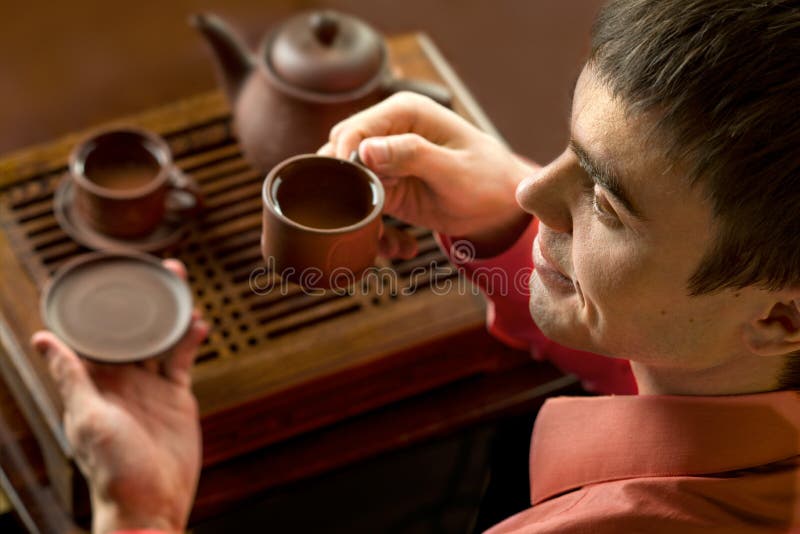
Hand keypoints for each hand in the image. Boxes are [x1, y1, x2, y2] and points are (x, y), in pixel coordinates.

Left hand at [31, 259, 207, 533]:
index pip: (95, 334)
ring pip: (161, 339)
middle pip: (133, 330)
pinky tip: (200, 323)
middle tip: (160, 269)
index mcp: (95, 381)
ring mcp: (150, 386)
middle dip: (145, 300)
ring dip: (171, 313)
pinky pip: (182, 359)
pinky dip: (190, 340)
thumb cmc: (112, 468)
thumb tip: (42, 340)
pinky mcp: (176, 395)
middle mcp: (122, 379)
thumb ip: (71, 377)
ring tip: (182, 285)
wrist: (152, 500)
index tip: (107, 274)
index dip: (102, 306)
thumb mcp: (88, 418)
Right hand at [319, 92, 533, 257]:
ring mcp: (385, 160)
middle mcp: (389, 132)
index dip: (345, 159)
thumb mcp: (453, 170)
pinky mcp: (386, 187)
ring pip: (347, 185)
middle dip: (350, 192)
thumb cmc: (488, 180)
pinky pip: (363, 207)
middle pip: (341, 156)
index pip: (354, 129)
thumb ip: (411, 155)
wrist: (501, 206)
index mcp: (405, 113)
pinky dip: (375, 230)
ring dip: (360, 216)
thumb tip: (366, 149)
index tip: (355, 191)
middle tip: (373, 221)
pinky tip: (400, 247)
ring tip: (388, 242)